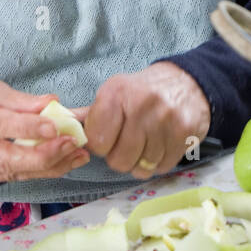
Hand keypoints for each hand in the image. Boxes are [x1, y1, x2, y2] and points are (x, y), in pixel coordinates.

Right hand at [0, 70, 89, 190]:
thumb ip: (14, 99)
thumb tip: (50, 104)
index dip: (23, 128)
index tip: (54, 126)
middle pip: (0, 160)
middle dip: (40, 156)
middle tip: (71, 145)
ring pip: (10, 174)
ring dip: (48, 166)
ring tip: (78, 155)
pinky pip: (12, 178)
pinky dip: (40, 171)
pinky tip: (64, 162)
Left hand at [84, 61, 210, 178]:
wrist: (188, 82)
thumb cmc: (144, 92)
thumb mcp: (115, 93)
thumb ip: (91, 116)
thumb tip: (63, 129)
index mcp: (116, 93)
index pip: (96, 142)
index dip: (100, 146)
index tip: (108, 138)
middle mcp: (140, 104)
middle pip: (118, 160)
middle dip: (121, 158)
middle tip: (129, 144)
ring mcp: (165, 119)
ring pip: (141, 168)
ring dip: (141, 162)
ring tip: (146, 144)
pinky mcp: (184, 132)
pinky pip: (162, 167)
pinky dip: (159, 163)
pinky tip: (161, 146)